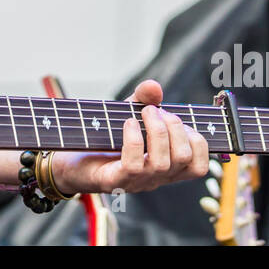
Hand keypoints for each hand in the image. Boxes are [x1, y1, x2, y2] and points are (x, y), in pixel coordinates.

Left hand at [50, 79, 208, 195]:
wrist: (69, 159)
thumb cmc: (105, 139)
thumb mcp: (129, 113)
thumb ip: (144, 99)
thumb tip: (154, 86)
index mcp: (167, 167)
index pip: (199, 167)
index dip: (199, 142)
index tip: (180, 121)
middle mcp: (156, 178)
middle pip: (185, 159)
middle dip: (176, 127)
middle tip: (154, 111)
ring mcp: (137, 182)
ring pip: (162, 163)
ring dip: (156, 130)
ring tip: (143, 113)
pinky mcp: (115, 181)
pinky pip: (133, 164)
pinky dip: (134, 139)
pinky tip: (127, 124)